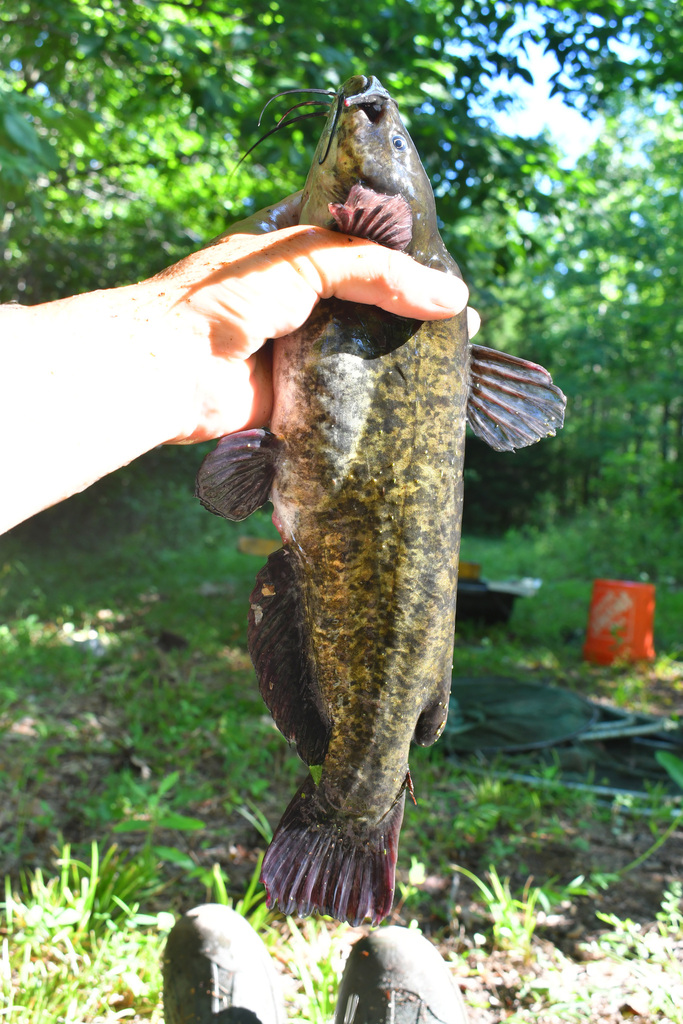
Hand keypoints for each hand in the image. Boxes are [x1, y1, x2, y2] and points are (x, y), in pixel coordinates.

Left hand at [143, 219, 475, 443]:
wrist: (173, 369)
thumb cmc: (224, 298)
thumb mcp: (304, 257)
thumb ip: (375, 270)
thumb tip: (452, 298)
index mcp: (288, 245)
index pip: (353, 231)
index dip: (397, 241)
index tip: (442, 255)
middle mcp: (295, 291)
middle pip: (366, 291)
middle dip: (410, 301)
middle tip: (461, 314)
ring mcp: (298, 342)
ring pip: (362, 341)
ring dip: (401, 348)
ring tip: (456, 351)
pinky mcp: (299, 390)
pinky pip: (349, 388)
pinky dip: (381, 390)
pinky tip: (421, 391)